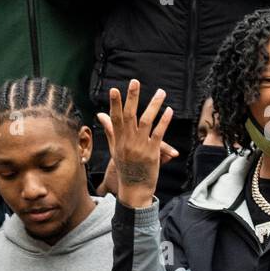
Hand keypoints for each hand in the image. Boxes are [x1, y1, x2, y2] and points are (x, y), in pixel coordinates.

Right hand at [96, 79, 172, 209]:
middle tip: (135, 82)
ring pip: (146, 121)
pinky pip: (159, 134)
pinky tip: (169, 110)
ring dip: (154, 105)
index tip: (114, 89)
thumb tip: (100, 114)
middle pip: (129, 116)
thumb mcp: (115, 149)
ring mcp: (140, 146)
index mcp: (118, 140)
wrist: (134, 188)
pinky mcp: (152, 152)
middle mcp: (127, 141)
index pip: (115, 118)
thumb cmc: (125, 167)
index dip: (115, 103)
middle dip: (132, 98)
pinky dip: (163, 121)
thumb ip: (110, 130)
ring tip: (161, 92)